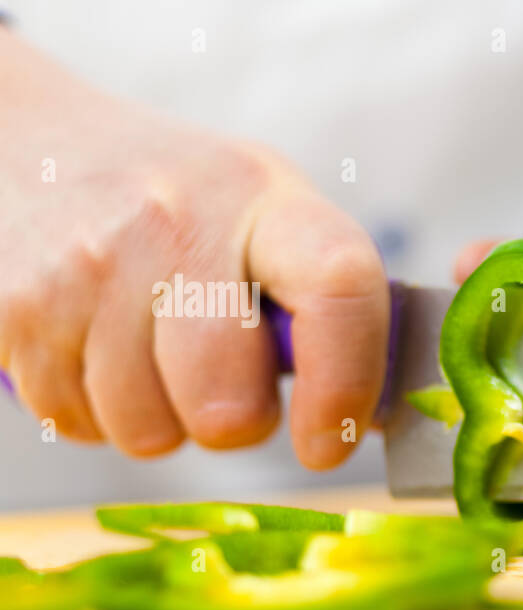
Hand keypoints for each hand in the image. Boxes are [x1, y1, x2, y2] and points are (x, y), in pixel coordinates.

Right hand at [0, 32, 387, 468]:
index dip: (346, 385)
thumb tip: (375, 417)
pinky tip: (95, 348)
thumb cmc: (180, 200)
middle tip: (222, 382)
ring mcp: (88, 264)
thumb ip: (325, 303)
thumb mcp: (266, 215)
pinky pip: (75, 421)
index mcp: (265, 199)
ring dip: (157, 419)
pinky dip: (91, 409)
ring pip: (148, 431)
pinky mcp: (16, 306)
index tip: (330, 442)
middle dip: (234, 422)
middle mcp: (176, 222)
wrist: (33, 142)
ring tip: (150, 352)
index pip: (339, 289)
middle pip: (228, 406)